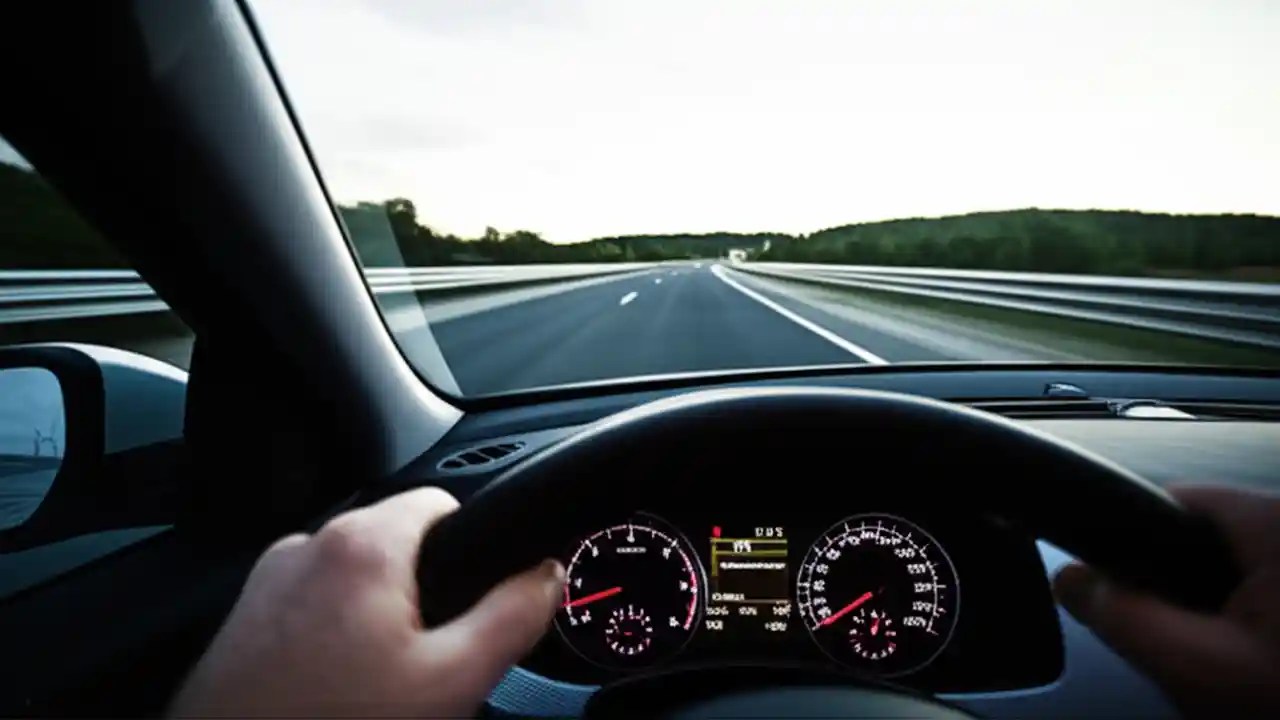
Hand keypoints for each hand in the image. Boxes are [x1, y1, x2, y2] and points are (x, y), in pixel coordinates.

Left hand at [169, 487, 564, 717]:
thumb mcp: (450, 681)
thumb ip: (511, 616)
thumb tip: (546, 575)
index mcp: (361, 544)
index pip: (443, 501)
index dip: (473, 550)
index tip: (476, 599)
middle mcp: (306, 547)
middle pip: (399, 542)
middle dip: (425, 592)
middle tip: (429, 662)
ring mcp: (268, 583)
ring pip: (356, 578)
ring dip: (380, 616)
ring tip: (379, 682)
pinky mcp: (246, 619)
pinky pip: (314, 605)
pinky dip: (337, 634)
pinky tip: (339, 687)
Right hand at [1053, 486, 1279, 718]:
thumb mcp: (1202, 670)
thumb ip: (1123, 617)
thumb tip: (1071, 580)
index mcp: (1276, 523)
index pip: (1175, 500)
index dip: (1136, 544)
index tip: (1130, 594)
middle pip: (1214, 538)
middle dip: (1191, 589)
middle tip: (1200, 650)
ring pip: (1252, 570)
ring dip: (1236, 611)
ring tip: (1246, 667)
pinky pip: (1279, 593)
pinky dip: (1272, 625)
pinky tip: (1274, 667)